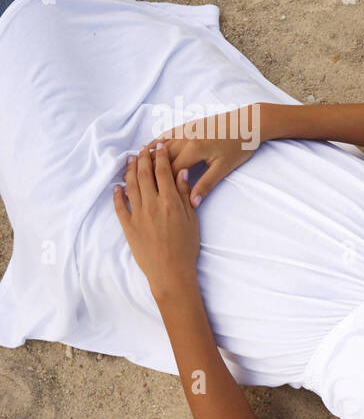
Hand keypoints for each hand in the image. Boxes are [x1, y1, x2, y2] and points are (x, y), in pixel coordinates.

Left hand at [113, 144, 199, 298]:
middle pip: (145, 175)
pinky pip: (119, 206)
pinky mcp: (128, 226)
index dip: (160, 157)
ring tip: (130, 160)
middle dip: (143, 158)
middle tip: (143, 148)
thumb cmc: (186, 247)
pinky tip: (117, 186)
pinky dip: (117, 194)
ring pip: (131, 186)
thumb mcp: (192, 220)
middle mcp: (152, 205)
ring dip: (130, 171)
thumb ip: (185, 195)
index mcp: (170, 202)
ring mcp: (138, 215)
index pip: (163, 172)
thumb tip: (181, 173)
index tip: (159, 146)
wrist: (171, 271)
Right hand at [143, 103, 265, 206]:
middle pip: (160, 156)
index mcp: (193, 150)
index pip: (168, 169)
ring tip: (133, 165)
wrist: (249, 122)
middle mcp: (185, 138)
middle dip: (145, 168)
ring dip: (147, 154)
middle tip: (128, 178)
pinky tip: (149, 146)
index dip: (154, 181)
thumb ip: (206, 185)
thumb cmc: (240, 146)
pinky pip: (168, 134)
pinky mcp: (190, 126)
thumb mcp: (224, 168)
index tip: (141, 191)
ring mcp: (186, 130)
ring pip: (161, 144)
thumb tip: (192, 203)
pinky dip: (157, 141)